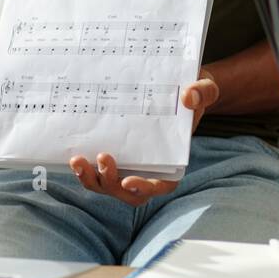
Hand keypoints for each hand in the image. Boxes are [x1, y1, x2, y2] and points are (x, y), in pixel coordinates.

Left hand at [68, 70, 219, 204]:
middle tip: (102, 158)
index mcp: (172, 162)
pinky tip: (73, 153)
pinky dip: (85, 167)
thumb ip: (203, 92)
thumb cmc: (192, 93)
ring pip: (106, 185)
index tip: (129, 182)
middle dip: (110, 182)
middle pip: (127, 192)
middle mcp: (148, 169)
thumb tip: (188, 97)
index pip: (160, 186)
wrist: (177, 85)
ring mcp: (127, 165)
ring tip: (78, 160)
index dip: (144, 188)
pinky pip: (96, 170)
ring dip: (90, 179)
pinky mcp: (111, 154)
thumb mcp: (204, 88)